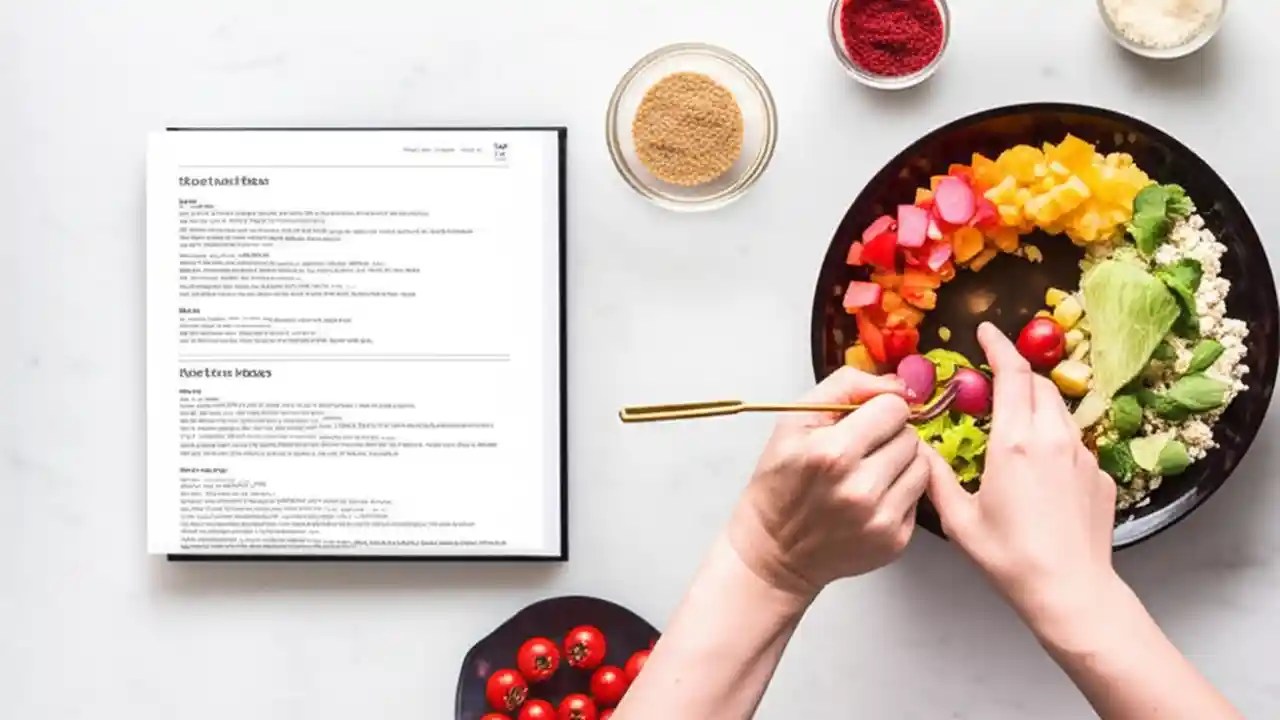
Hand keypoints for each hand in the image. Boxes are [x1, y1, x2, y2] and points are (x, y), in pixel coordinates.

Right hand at [727, 366, 948, 598]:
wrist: (774, 549)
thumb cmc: (779, 482)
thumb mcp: (794, 421)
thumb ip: (845, 386)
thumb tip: (896, 384)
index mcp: (833, 453)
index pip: (894, 408)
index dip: (879, 409)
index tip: (863, 422)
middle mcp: (861, 488)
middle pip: (910, 437)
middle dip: (889, 436)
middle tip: (861, 451)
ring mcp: (881, 519)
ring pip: (922, 466)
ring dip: (900, 463)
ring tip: (869, 472)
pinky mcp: (895, 541)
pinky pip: (918, 498)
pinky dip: (899, 493)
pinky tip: (871, 499)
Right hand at [928, 323, 1118, 624]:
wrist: (1071, 591)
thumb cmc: (1010, 558)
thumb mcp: (958, 519)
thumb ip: (935, 477)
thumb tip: (918, 449)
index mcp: (1015, 442)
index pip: (1011, 374)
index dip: (998, 346)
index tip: (985, 332)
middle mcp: (1053, 438)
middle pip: (1039, 384)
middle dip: (1017, 374)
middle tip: (994, 380)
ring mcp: (1082, 456)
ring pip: (1060, 410)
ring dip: (1036, 404)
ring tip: (1014, 422)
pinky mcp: (1100, 475)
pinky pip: (1074, 442)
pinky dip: (1054, 438)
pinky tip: (1039, 468)